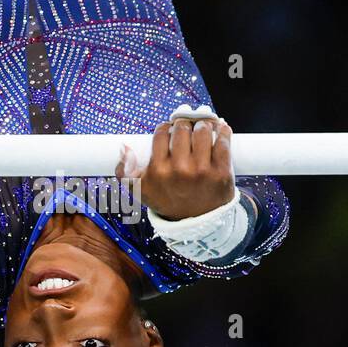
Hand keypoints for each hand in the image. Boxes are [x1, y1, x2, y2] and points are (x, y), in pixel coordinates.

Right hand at [117, 118, 234, 219]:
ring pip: (203, 131)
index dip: (166, 126)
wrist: (197, 223)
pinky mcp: (222, 172)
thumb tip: (124, 147)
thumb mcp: (141, 191)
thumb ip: (125, 171)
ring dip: (203, 124)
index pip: (161, 133)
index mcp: (158, 171)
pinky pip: (224, 142)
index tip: (170, 128)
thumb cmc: (168, 201)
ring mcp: (202, 171)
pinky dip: (223, 130)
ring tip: (202, 127)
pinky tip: (220, 128)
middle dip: (184, 123)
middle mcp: (180, 170)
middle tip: (187, 125)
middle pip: (182, 129)